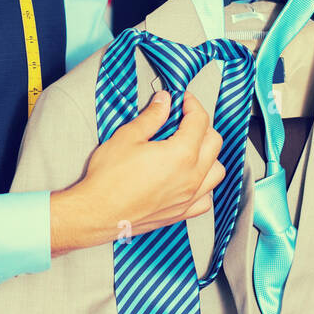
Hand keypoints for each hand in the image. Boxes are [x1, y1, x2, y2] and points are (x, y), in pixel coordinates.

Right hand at [50, 91, 224, 254]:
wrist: (96, 213)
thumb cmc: (108, 178)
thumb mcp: (127, 137)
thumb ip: (151, 117)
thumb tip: (164, 101)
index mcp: (181, 155)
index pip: (200, 122)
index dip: (193, 105)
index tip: (184, 100)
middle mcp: (191, 177)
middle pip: (214, 143)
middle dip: (202, 126)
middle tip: (184, 119)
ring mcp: (188, 198)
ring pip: (216, 171)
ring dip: (209, 155)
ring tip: (191, 148)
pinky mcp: (180, 213)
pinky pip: (206, 199)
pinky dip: (204, 185)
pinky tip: (190, 178)